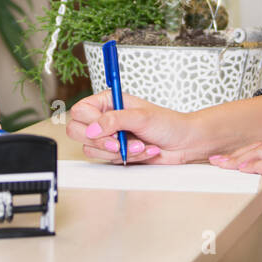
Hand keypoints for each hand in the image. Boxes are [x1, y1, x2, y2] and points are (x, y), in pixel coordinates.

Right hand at [65, 89, 199, 163]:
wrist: (184, 142)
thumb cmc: (167, 123)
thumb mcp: (141, 117)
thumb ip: (114, 121)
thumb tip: (92, 129)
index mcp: (108, 101)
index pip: (80, 111)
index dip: (90, 123)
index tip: (107, 130)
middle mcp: (104, 118)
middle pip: (77, 131)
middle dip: (100, 141)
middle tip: (118, 142)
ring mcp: (108, 137)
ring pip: (92, 149)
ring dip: (119, 151)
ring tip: (140, 144)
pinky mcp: (115, 153)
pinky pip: (108, 160)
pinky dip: (128, 158)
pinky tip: (144, 150)